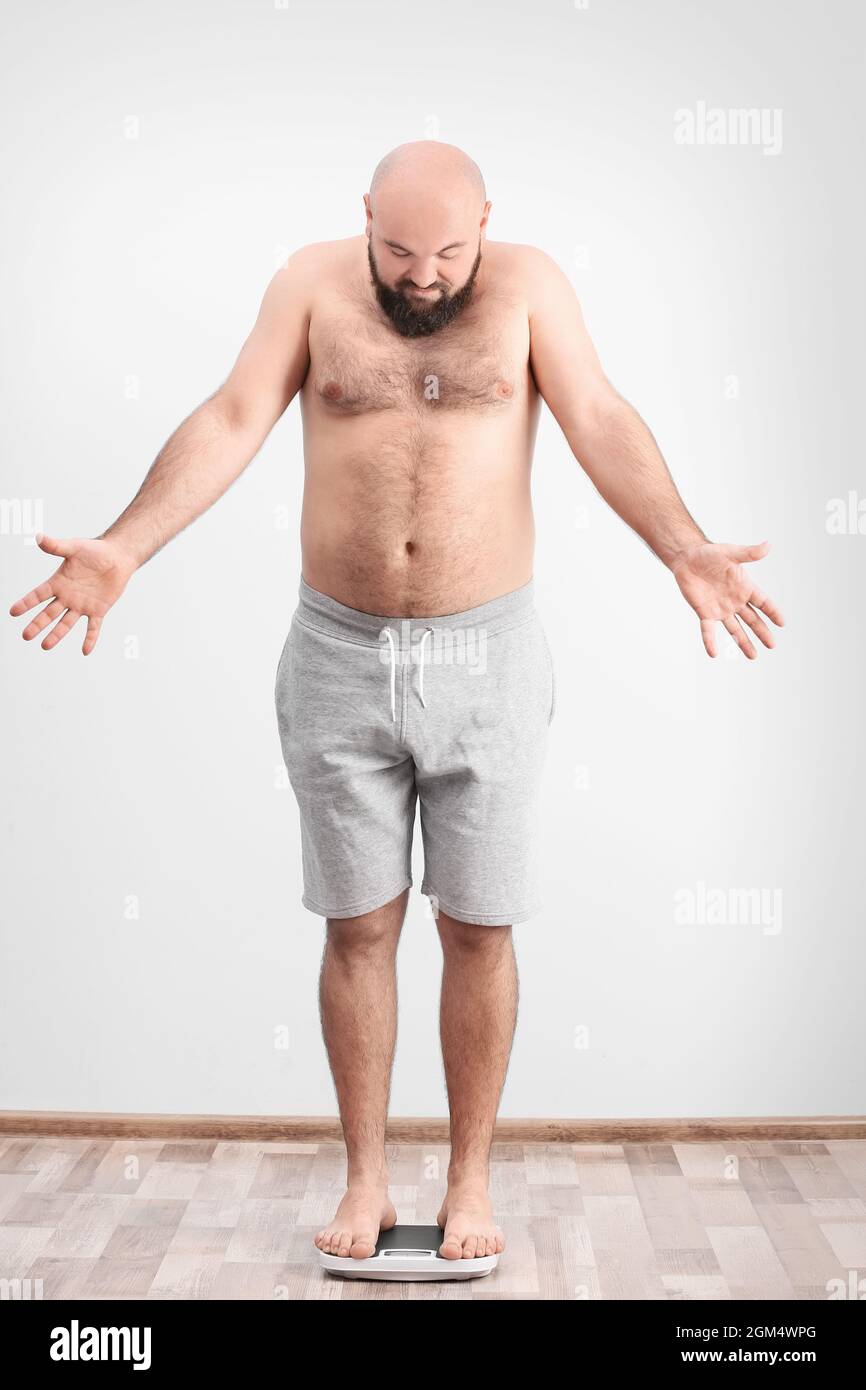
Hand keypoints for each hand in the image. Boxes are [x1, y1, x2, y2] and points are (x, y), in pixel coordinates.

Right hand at [9, 534, 136, 654]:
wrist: (117, 557)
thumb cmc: (94, 550)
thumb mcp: (74, 547)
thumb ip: (56, 546)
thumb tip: (38, 537)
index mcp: (58, 582)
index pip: (38, 594)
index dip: (26, 603)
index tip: (12, 612)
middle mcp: (67, 596)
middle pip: (48, 613)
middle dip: (37, 624)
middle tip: (26, 636)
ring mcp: (82, 605)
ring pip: (66, 623)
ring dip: (56, 634)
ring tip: (45, 646)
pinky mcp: (98, 610)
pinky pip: (93, 627)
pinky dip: (90, 638)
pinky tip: (86, 651)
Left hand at [670, 540, 783, 658]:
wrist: (687, 559)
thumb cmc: (709, 553)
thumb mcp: (730, 552)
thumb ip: (749, 553)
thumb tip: (768, 545)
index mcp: (745, 587)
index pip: (763, 602)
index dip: (772, 612)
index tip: (782, 623)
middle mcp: (735, 601)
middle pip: (753, 619)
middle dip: (762, 632)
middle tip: (772, 645)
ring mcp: (721, 608)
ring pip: (735, 629)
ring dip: (743, 642)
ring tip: (753, 656)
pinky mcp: (705, 612)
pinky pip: (709, 630)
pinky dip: (710, 641)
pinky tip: (714, 653)